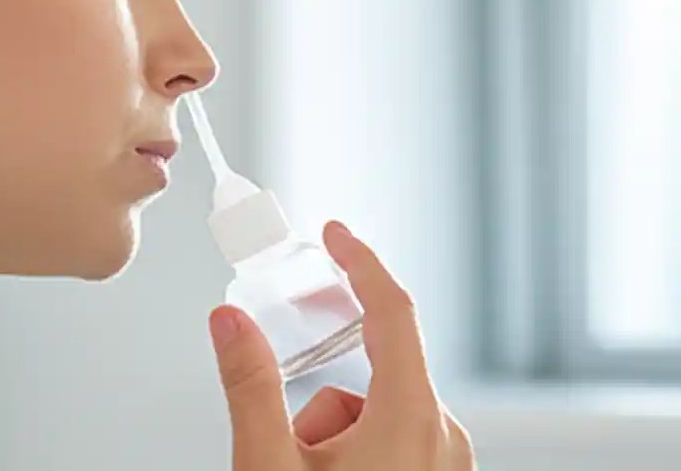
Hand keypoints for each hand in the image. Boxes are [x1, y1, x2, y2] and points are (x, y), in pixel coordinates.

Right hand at [208, 221, 474, 470]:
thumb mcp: (271, 467)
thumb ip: (251, 389)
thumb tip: (230, 322)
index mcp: (412, 418)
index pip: (392, 311)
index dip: (360, 263)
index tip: (336, 234)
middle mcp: (444, 435)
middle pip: (372, 376)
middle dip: (321, 410)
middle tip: (291, 455)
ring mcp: (450, 463)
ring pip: (381, 413)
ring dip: (336, 440)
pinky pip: (400, 442)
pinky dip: (363, 458)